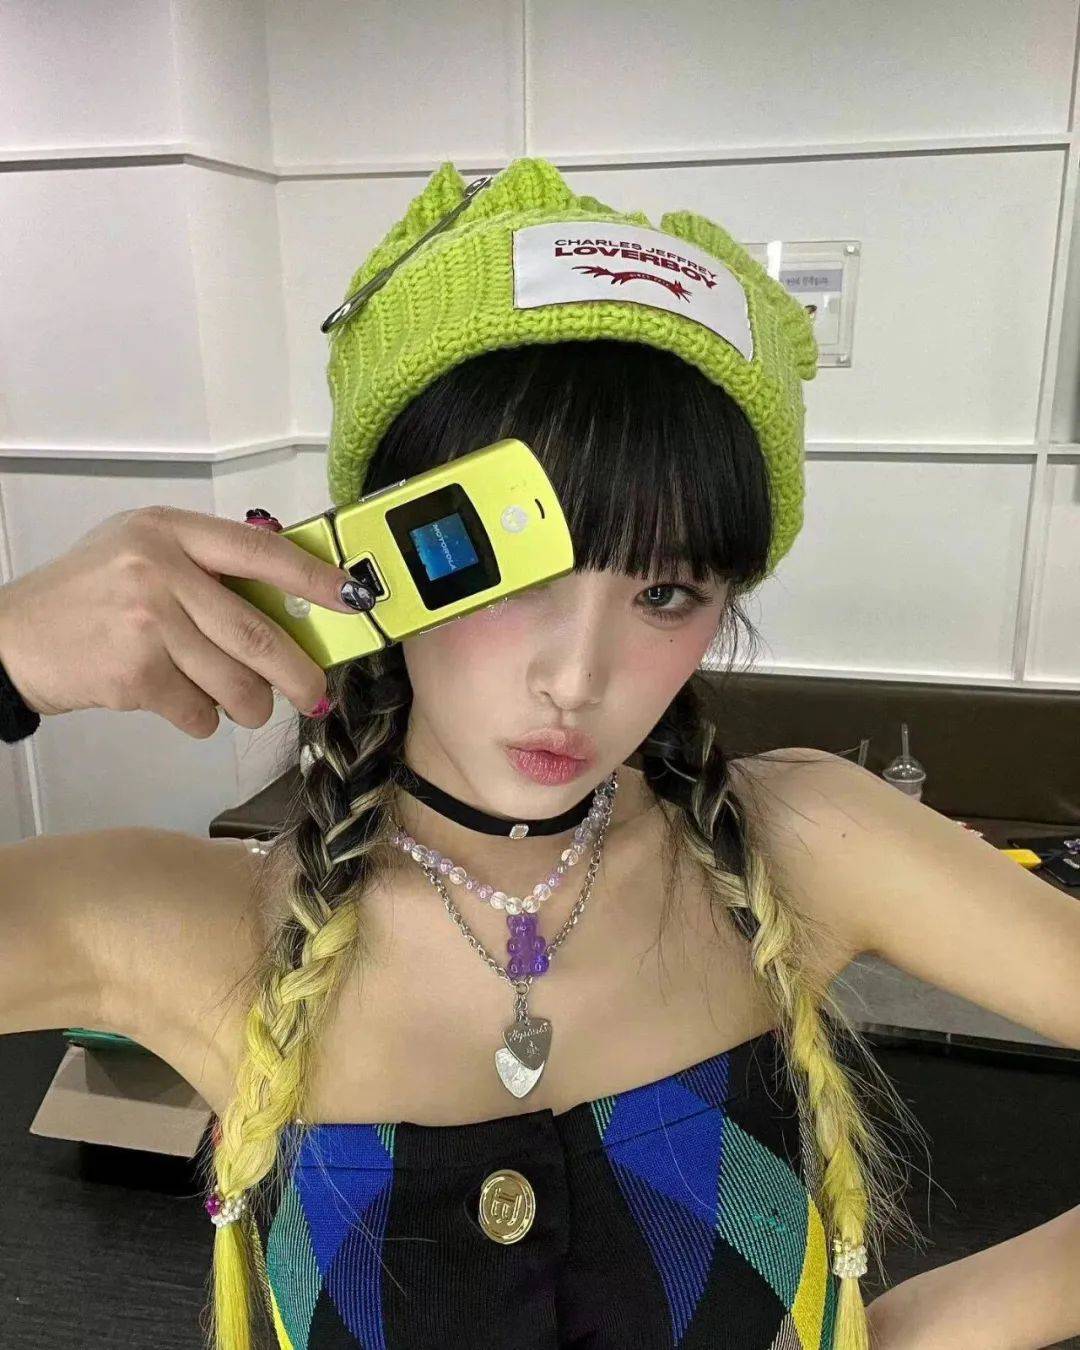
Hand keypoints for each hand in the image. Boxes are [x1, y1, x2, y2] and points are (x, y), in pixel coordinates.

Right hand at [0, 504, 373, 737]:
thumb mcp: (142, 552)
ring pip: (236, 681)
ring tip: (247, 705)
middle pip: (259, 633)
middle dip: (299, 673)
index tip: (354, 598)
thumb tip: (290, 599)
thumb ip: (205, 565)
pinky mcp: (135, 674)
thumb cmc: (89, 596)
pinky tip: (184, 704)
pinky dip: (204, 719)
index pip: (260, 551)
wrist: (13, 638)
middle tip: (315, 692)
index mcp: (171, 530)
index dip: (314, 579)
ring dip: (251, 705)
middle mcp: (161, 570)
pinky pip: (199, 711)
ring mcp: (147, 623)